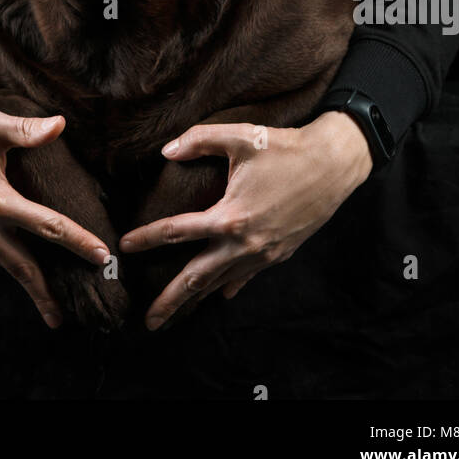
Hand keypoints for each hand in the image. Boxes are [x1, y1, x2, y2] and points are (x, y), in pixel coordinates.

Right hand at [0, 74, 110, 328]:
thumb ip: (28, 130)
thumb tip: (62, 124)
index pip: (47, 226)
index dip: (77, 242)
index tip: (102, 257)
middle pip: (23, 267)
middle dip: (43, 293)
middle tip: (62, 317)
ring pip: (2, 259)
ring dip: (21, 270)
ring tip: (41, 286)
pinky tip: (4, 244)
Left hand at [118, 111, 372, 329]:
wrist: (334, 165)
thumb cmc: (285, 147)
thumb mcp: (240, 136)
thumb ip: (199, 140)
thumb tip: (167, 151)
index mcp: (230, 216)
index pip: (177, 232)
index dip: (147, 238)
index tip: (124, 247)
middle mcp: (244, 243)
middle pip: (197, 277)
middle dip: (171, 300)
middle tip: (148, 321)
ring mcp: (263, 253)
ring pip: (222, 283)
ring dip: (197, 299)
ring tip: (176, 314)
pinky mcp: (279, 254)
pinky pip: (247, 277)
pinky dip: (229, 286)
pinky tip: (219, 295)